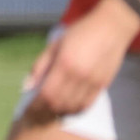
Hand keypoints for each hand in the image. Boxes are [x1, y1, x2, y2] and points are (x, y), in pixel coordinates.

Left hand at [21, 0, 139, 122]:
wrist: (111, 27)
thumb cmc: (80, 32)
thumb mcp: (55, 44)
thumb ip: (40, 65)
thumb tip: (27, 86)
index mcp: (64, 63)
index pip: (47, 93)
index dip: (37, 104)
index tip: (31, 106)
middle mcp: (79, 75)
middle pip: (59, 103)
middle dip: (47, 110)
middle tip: (40, 110)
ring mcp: (93, 81)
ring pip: (73, 107)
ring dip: (61, 111)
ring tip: (53, 109)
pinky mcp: (103, 85)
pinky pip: (88, 105)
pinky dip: (76, 110)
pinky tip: (69, 107)